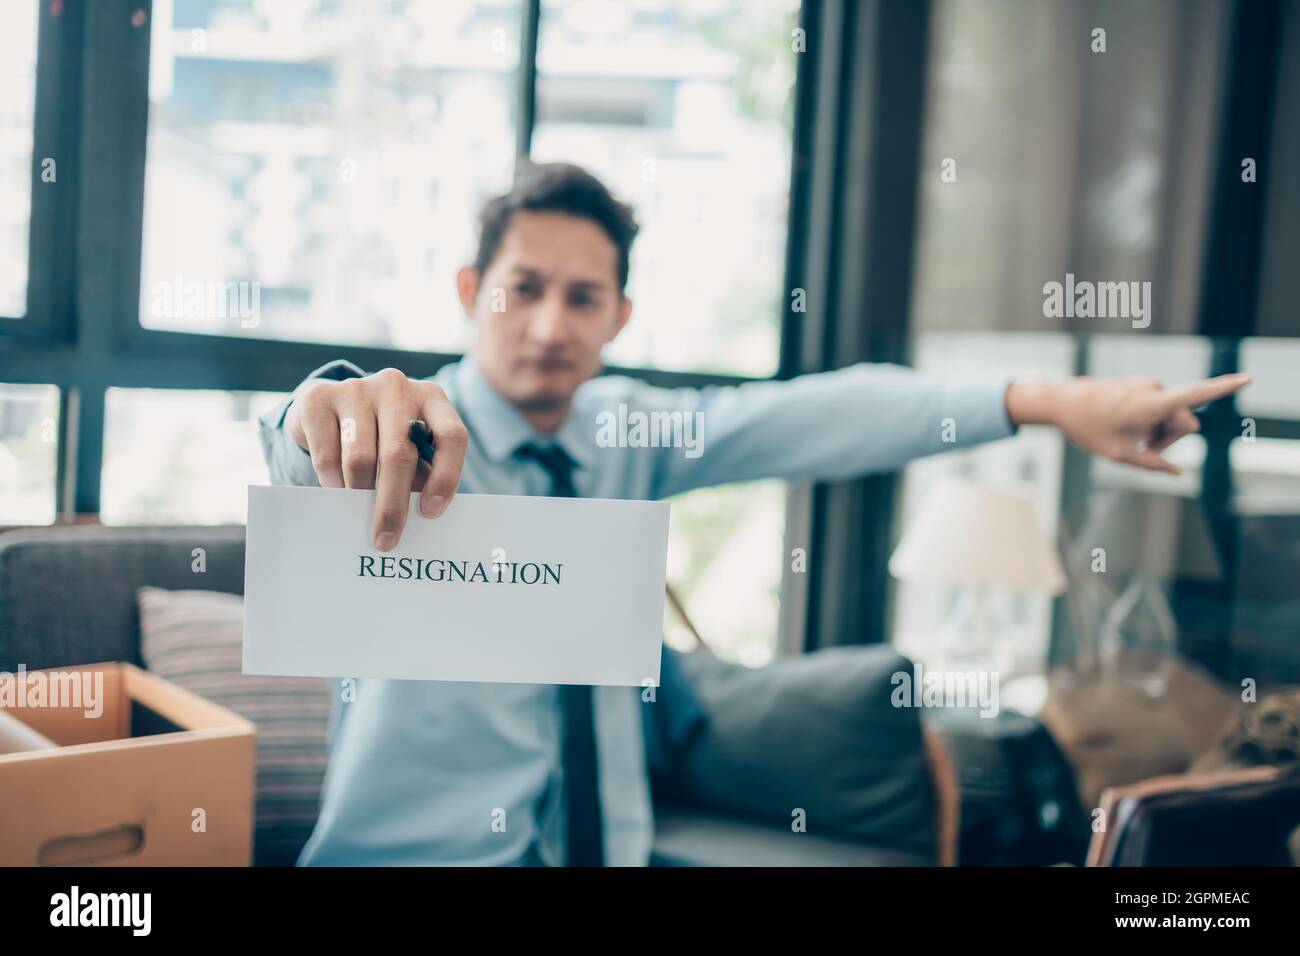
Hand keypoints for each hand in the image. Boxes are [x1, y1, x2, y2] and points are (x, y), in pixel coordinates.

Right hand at [284, 368, 468, 549]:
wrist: (331, 401)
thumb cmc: (383, 434)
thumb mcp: (411, 446)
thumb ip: (419, 473)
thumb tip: (417, 516)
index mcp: (432, 398)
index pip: (451, 436)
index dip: (445, 476)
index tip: (432, 512)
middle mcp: (397, 387)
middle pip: (399, 454)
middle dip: (392, 504)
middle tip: (387, 539)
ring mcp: (357, 388)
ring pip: (360, 458)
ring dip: (359, 495)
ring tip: (359, 514)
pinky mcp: (320, 398)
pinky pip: (327, 454)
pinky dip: (333, 482)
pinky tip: (338, 491)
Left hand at [1005, 373, 1250, 474]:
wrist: (1059, 402)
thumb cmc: (1087, 429)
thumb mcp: (1118, 455)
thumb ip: (1151, 465)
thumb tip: (1178, 473)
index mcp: (1151, 404)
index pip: (1195, 395)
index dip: (1224, 388)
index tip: (1248, 379)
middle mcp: (1154, 389)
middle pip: (1184, 422)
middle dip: (1170, 439)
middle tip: (1143, 451)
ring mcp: (1148, 385)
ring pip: (1170, 416)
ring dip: (1157, 431)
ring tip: (1129, 437)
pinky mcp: (1142, 385)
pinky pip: (1157, 408)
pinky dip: (1148, 421)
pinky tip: (1124, 425)